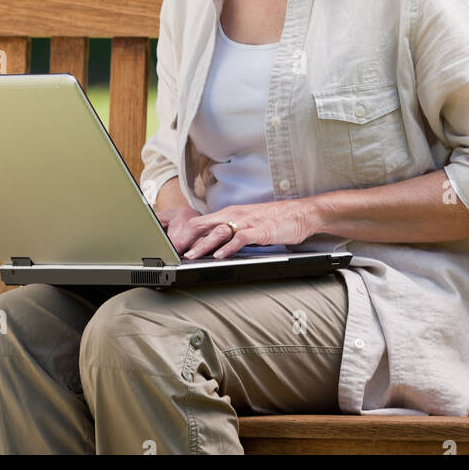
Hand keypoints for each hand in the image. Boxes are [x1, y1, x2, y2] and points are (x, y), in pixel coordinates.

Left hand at [158, 197, 318, 260]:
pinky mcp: (260, 230)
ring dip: (203, 245)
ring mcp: (247, 222)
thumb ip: (228, 231)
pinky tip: (220, 256)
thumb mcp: (246, 223)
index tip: (168, 244)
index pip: (200, 221)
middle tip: (171, 252)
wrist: (300, 214)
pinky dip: (229, 247)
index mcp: (229, 214)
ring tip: (190, 256)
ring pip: (219, 232)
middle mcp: (235, 215)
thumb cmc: (273, 220)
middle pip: (204, 225)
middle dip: (186, 239)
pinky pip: (241, 238)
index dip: (182, 232)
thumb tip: (209, 244)